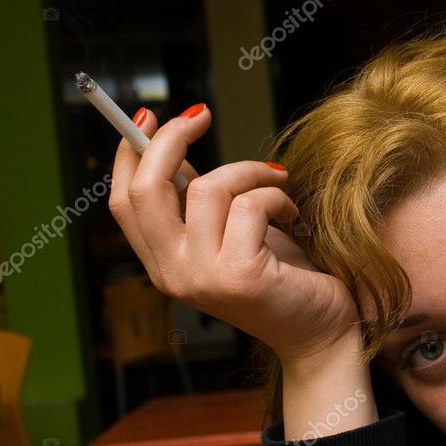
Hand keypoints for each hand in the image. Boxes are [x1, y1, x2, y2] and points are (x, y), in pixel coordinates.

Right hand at [108, 105, 360, 362]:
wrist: (322, 332)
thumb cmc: (283, 277)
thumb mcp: (233, 233)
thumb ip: (199, 202)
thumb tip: (175, 148)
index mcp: (164, 265)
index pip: (124, 203)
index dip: (130, 154)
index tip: (148, 117)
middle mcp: (174, 275)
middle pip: (146, 190)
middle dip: (170, 138)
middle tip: (200, 113)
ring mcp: (204, 278)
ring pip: (207, 188)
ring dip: (249, 172)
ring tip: (277, 184)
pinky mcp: (240, 276)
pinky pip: (250, 205)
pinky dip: (277, 196)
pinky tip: (293, 215)